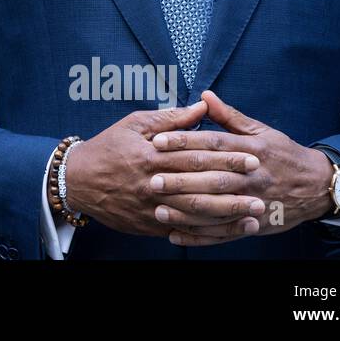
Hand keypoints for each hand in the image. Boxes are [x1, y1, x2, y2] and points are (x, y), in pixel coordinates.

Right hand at [64, 101, 263, 238]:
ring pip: (195, 213)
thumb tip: (201, 107)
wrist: (77, 181)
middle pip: (200, 186)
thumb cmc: (107, 147)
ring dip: (227, 214)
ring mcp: (151, 208)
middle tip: (262, 187)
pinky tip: (227, 231)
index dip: (227, 157)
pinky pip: (183, 230)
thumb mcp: (134, 124)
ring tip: (253, 213)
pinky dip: (207, 232)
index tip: (253, 157)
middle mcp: (153, 184)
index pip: (196, 156)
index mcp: (151, 156)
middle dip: (234, 187)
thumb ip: (170, 118)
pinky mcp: (149, 225)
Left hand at [148, 90, 334, 245]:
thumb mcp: (261, 131)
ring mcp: (253, 204)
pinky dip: (199, 237)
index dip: (185, 141)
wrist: (318, 186)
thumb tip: (204, 96)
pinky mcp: (254, 224)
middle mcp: (251, 177)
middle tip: (152, 177)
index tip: (158, 141)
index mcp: (251, 150)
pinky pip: (223, 233)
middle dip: (180, 179)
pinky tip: (175, 235)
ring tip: (158, 209)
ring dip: (185, 212)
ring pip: (215, 209)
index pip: (213, 144)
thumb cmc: (283, 154)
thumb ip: (230, 116)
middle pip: (211, 178)